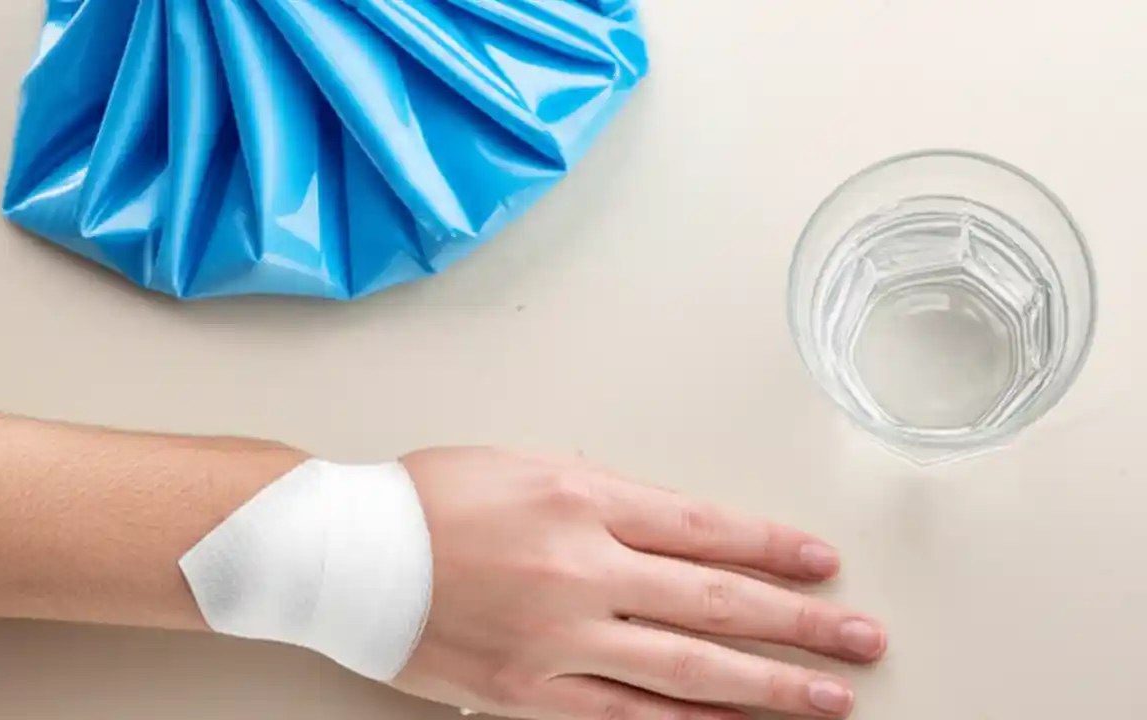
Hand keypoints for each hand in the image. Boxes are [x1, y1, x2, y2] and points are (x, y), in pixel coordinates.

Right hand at [393, 448, 885, 719]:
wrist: (344, 554)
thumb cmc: (426, 498)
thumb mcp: (522, 464)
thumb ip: (600, 491)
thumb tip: (667, 525)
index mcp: (582, 496)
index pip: (706, 528)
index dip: (775, 546)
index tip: (824, 562)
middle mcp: (582, 566)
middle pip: (717, 601)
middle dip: (801, 623)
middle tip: (863, 638)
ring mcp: (560, 635)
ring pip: (688, 668)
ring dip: (768, 686)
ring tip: (829, 699)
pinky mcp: (530, 691)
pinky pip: (626, 717)